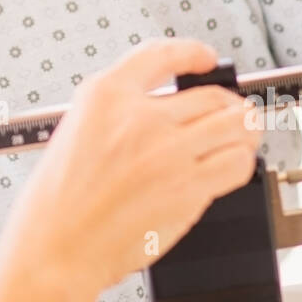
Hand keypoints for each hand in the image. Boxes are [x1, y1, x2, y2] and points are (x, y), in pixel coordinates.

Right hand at [0, 39, 260, 300]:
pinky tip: (233, 164)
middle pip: (211, 95)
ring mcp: (167, 151)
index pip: (162, 54)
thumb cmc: (57, 203)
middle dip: (229, 103)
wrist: (56, 248)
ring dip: (245, 129)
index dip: (192, 53)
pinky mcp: (187, 187)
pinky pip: (236, 163)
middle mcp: (140, 117)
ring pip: (235, 125)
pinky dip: (241, 161)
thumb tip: (163, 112)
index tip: (204, 58)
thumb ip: (118, 114)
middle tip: (233, 112)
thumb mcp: (74, 131)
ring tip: (245, 135)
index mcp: (105, 96)